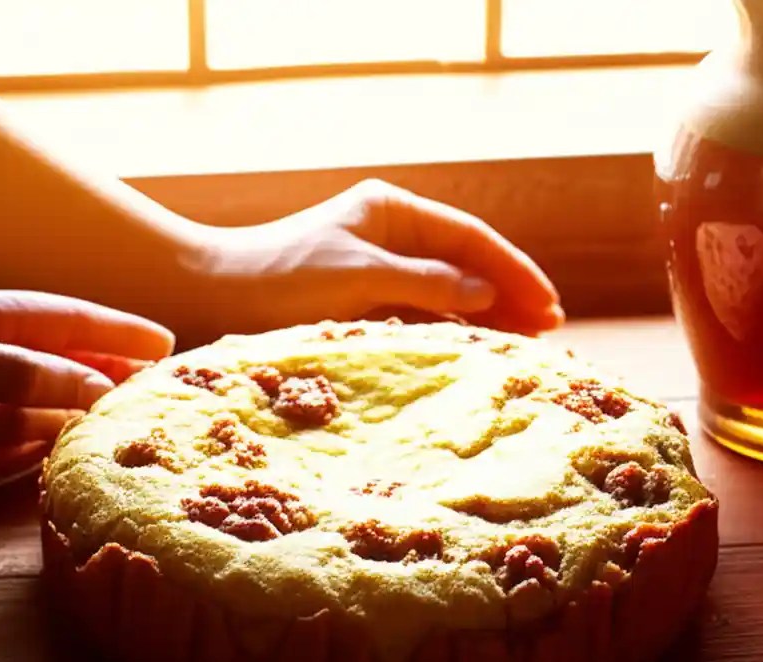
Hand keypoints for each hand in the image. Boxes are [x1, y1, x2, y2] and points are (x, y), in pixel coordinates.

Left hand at [0, 289, 173, 502]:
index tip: (165, 344)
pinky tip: (64, 460)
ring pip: (30, 417)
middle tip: (158, 393)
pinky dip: (33, 459)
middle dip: (105, 377)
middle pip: (53, 370)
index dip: (115, 331)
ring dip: (75, 422)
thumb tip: (99, 389)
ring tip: (124, 430)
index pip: (62, 321)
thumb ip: (23, 373)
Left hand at [196, 180, 563, 336]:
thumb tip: (486, 293)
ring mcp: (379, 268)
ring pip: (450, 292)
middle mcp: (391, 234)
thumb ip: (428, 283)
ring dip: (489, 316)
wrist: (211, 300)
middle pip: (468, 263)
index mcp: (392, 210)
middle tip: (551, 330)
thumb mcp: (360, 277)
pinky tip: (480, 350)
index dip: (514, 271)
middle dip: (510, 294)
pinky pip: (424, 314)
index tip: (548, 305)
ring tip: (528, 344)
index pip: (472, 239)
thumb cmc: (280, 280)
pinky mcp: (365, 302)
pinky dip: (455, 331)